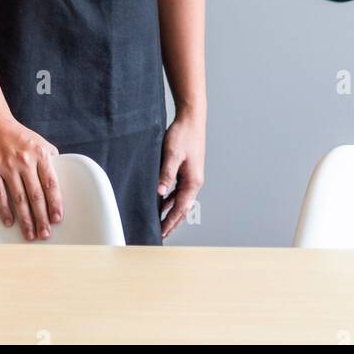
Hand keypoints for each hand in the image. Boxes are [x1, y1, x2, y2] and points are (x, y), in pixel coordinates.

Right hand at [0, 113, 62, 240]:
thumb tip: (60, 172)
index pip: (50, 183)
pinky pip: (0, 194)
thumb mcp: (38, 141)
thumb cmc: (17, 135)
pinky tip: (9, 222)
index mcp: (40, 154)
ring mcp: (8, 166)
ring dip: (25, 219)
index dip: (55, 202)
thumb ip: (49, 157)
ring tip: (30, 234)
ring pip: (19, 198)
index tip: (57, 219)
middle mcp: (25, 161)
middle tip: (45, 234)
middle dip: (41, 217)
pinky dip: (4, 210)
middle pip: (36, 195)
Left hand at [157, 108, 204, 239]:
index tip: (161, 234)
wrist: (191, 118)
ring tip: (160, 222)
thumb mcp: (172, 154)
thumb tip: (160, 193)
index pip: (181, 209)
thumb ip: (166, 174)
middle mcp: (194, 182)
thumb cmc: (183, 134)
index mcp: (193, 181)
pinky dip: (171, 200)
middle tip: (160, 235)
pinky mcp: (187, 170)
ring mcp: (191, 176)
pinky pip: (178, 191)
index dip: (170, 222)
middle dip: (172, 222)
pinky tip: (162, 202)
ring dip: (171, 212)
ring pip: (180, 201)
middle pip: (183, 209)